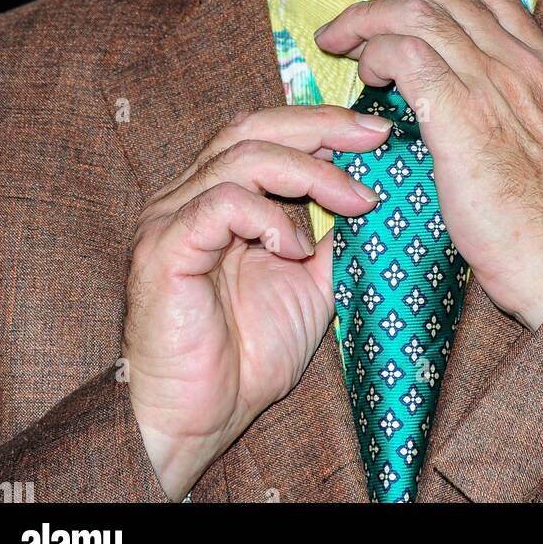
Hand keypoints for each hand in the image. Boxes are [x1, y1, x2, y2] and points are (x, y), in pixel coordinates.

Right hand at [122, 104, 390, 499]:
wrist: (200, 420)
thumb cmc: (248, 356)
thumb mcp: (311, 283)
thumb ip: (334, 236)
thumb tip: (378, 192)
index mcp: (218, 196)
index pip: (266, 132)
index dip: (321, 123)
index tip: (378, 133)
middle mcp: (188, 196)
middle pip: (251, 127)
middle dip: (320, 125)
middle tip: (374, 136)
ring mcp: (171, 217)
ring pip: (243, 156)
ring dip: (311, 173)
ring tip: (356, 201)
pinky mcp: (164, 247)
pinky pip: (222, 203)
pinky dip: (268, 217)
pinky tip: (296, 249)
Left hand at [314, 0, 542, 330]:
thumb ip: (522, 109)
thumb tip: (476, 100)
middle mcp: (524, 65)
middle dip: (393, 0)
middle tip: (358, 21)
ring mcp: (494, 85)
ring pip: (420, 15)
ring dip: (371, 22)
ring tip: (344, 43)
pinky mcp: (461, 114)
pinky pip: (406, 55)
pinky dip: (377, 53)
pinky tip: (368, 75)